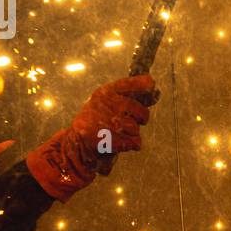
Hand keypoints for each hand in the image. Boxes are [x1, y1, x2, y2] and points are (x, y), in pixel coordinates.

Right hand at [27, 75, 158, 201]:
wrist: (76, 146)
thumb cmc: (98, 124)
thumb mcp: (108, 106)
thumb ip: (129, 99)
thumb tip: (154, 93)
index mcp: (104, 93)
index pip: (127, 84)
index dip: (142, 84)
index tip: (151, 85)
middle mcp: (102, 104)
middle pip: (139, 110)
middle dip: (142, 119)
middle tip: (132, 123)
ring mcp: (102, 121)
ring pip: (135, 128)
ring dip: (133, 134)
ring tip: (121, 134)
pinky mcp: (103, 139)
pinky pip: (132, 142)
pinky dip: (131, 145)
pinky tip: (122, 143)